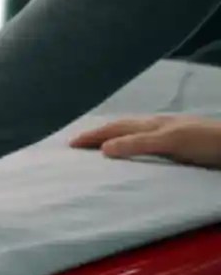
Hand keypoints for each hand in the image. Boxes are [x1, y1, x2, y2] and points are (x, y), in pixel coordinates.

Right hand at [70, 115, 220, 167]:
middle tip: (77, 143)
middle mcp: (157, 126)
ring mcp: (168, 133)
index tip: (69, 144)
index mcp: (152, 124)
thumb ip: (137, 144)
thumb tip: (103, 150)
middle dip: (97, 134)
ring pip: (132, 132)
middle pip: (121, 127)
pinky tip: (132, 149)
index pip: (114, 128)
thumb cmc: (206, 142)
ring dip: (112, 137)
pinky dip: (128, 143)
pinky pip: (143, 141)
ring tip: (98, 144)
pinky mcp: (178, 143)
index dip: (92, 136)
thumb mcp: (170, 142)